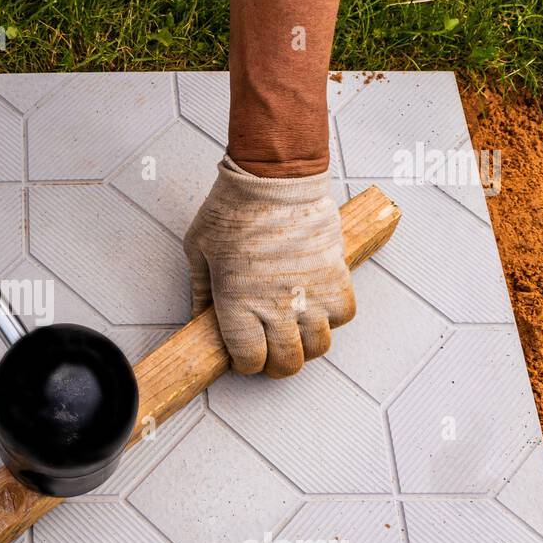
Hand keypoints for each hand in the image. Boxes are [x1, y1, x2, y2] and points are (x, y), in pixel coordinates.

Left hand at [184, 157, 354, 377]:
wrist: (274, 178)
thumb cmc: (233, 209)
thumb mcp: (198, 250)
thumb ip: (200, 289)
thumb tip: (199, 316)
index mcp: (237, 305)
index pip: (249, 360)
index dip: (247, 364)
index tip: (245, 354)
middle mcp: (276, 308)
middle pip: (288, 363)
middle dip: (277, 364)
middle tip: (271, 351)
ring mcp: (310, 295)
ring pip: (319, 346)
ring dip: (306, 344)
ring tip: (295, 330)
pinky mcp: (336, 277)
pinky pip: (344, 316)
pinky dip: (333, 318)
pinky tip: (317, 305)